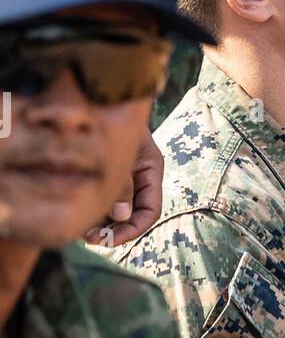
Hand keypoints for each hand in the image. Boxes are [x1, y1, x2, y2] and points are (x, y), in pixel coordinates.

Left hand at [85, 130, 163, 248]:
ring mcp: (126, 178)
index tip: (110, 240)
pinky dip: (96, 212)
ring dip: (102, 224)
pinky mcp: (110, 176)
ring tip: (82, 229)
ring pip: (118, 212)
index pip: (150, 211)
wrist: (103, 97)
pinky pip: (106, 201)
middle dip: (113, 230)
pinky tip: (81, 216)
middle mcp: (141, 178)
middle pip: (132, 216)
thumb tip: (123, 215)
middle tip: (89, 238)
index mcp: (151, 170)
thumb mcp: (123, 151)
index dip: (132, 230)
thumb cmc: (115, 119)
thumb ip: (123, 183)